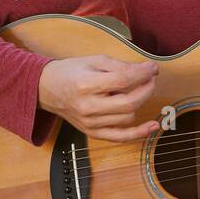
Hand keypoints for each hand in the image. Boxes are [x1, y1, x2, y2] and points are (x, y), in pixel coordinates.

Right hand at [37, 54, 160, 141]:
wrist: (46, 89)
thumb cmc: (70, 72)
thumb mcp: (93, 60)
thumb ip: (120, 66)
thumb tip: (145, 71)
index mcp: (87, 85)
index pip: (123, 80)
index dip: (143, 74)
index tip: (152, 68)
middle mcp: (88, 106)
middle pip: (129, 102)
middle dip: (146, 89)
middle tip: (150, 78)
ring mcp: (90, 122)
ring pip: (128, 117)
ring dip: (140, 102)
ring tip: (140, 90)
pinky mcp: (92, 132)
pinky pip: (120, 137)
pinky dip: (139, 133)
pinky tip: (153, 126)